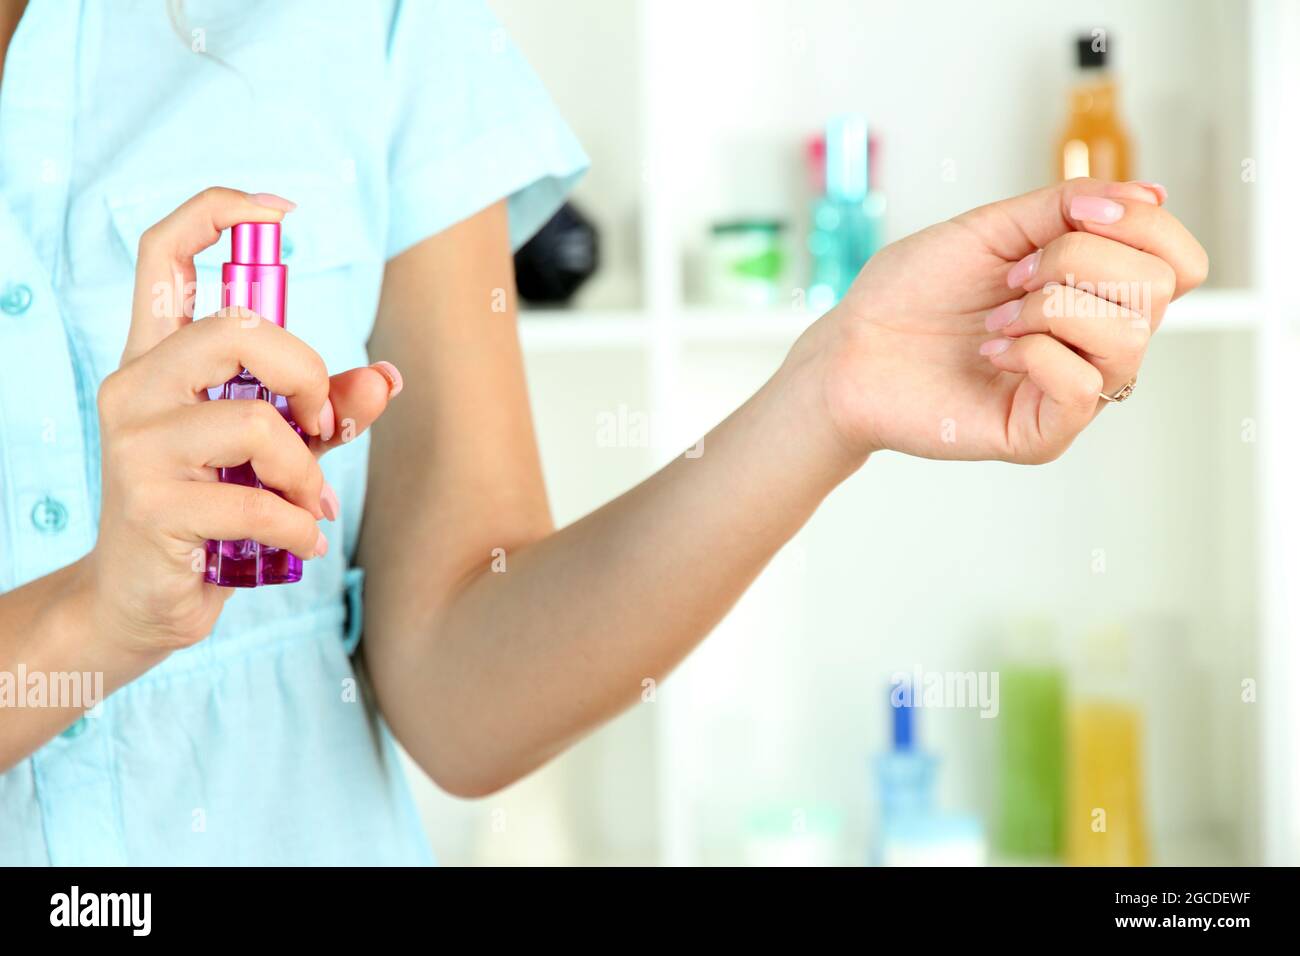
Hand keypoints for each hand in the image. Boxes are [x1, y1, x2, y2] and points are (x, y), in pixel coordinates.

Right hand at [83, 188, 399, 655]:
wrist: (140, 601)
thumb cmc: (207, 511)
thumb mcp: (273, 451)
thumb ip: (324, 410)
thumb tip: (386, 380)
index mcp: (157, 357)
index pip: (163, 253)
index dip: (218, 212)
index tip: (280, 209)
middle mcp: (134, 386)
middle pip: (235, 327)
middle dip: (307, 374)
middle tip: (320, 424)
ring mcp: (134, 444)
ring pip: (253, 421)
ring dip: (306, 469)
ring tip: (306, 499)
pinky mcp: (150, 504)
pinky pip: (257, 502)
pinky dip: (299, 525)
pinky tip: (300, 541)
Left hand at [801, 178, 1207, 463]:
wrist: (850, 348)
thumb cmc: (911, 292)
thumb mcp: (992, 227)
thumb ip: (1068, 206)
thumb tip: (1150, 193)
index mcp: (1094, 291)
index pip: (1180, 262)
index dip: (1146, 227)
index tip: (1073, 217)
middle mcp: (1094, 342)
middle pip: (1158, 289)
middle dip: (1078, 259)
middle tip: (1014, 277)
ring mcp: (1072, 391)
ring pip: (1128, 338)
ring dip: (1051, 307)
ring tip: (997, 319)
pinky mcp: (1041, 432)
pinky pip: (1082, 386)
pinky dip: (1033, 353)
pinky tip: (989, 352)